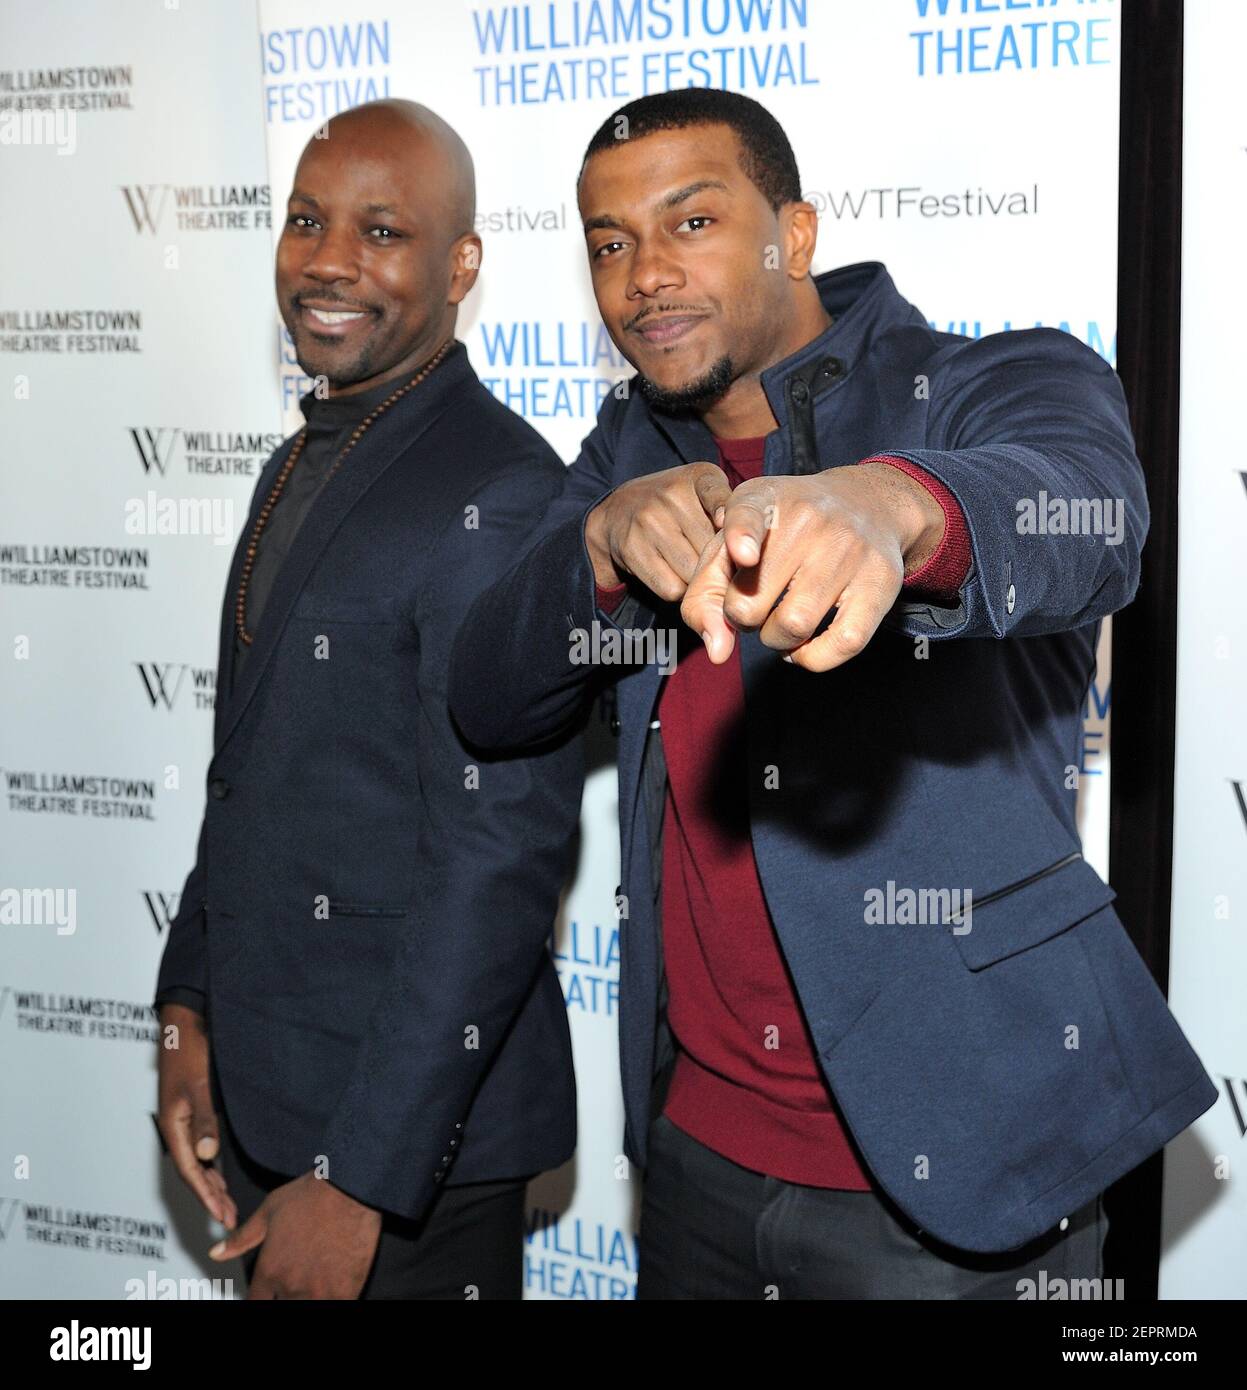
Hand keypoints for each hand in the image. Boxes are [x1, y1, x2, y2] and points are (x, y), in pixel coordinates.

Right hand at [156, 1003, 237, 1229]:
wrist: (184, 1024)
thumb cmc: (191, 1052)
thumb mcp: (200, 1087)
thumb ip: (204, 1121)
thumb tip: (207, 1156)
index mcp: (174, 1126)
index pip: (191, 1171)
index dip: (207, 1196)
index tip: (222, 1216)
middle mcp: (177, 1128)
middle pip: (194, 1172)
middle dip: (211, 1197)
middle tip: (229, 1219)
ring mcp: (184, 1120)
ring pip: (198, 1161)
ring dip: (212, 1183)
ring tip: (227, 1204)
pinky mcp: (193, 1111)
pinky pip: (201, 1146)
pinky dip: (211, 1164)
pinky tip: (221, 1171)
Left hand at [209, 1171, 382, 1298]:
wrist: (349, 1188)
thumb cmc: (311, 1195)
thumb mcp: (269, 1211)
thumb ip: (241, 1238)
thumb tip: (216, 1253)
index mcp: (270, 1271)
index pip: (256, 1303)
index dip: (260, 1300)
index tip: (270, 1294)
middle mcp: (291, 1287)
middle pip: (282, 1308)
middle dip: (285, 1297)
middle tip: (295, 1282)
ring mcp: (319, 1292)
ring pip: (306, 1309)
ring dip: (307, 1299)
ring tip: (313, 1284)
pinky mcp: (345, 1291)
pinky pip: (336, 1306)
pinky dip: (334, 1298)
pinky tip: (333, 1286)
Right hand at [584, 461, 731, 597]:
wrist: (619, 510)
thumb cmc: (677, 506)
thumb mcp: (706, 492)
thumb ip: (732, 510)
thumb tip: (746, 551)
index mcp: (698, 477)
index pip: (716, 495)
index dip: (724, 512)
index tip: (727, 526)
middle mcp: (670, 495)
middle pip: (710, 550)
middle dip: (715, 561)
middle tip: (705, 555)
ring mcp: (648, 521)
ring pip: (692, 573)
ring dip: (696, 578)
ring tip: (688, 561)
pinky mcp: (631, 548)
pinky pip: (671, 587)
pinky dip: (676, 589)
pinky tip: (671, 572)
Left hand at [681, 462, 944, 670]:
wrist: (867, 504)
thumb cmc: (783, 535)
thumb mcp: (736, 543)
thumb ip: (706, 594)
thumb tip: (717, 652)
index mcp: (764, 499)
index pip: (748, 514)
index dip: (742, 536)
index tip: (743, 554)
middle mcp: (810, 519)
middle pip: (751, 602)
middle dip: (742, 619)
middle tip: (756, 607)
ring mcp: (850, 550)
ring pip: (793, 627)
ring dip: (774, 641)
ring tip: (778, 625)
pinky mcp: (880, 582)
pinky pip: (843, 643)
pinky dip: (813, 658)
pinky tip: (802, 647)